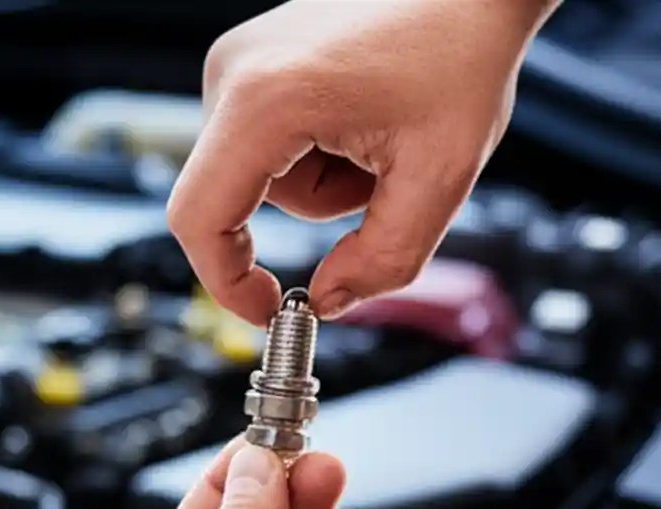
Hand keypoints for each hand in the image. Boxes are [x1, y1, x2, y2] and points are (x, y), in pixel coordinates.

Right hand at [166, 0, 560, 324]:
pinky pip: (265, 139)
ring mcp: (237, 61)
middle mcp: (233, 73)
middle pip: (240, 199)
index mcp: (266, 101)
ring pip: (260, 175)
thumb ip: (384, 260)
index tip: (267, 309)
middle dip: (319, 206)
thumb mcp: (439, 176)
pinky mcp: (251, 60)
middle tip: (384, 173)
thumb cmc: (460, 49)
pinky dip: (315, 148)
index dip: (225, 282)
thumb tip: (331, 300)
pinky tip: (361, 113)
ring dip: (323, 179)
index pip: (200, 219)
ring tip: (379, 133)